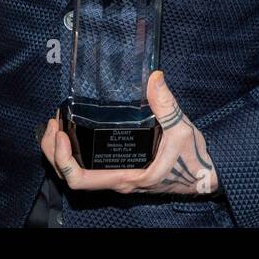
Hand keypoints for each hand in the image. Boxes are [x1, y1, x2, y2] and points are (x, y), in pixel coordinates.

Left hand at [42, 70, 219, 196]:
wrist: (205, 177)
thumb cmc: (194, 160)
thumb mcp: (182, 130)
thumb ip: (167, 105)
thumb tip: (154, 78)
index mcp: (126, 176)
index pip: (80, 180)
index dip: (62, 159)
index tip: (61, 133)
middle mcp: (117, 181)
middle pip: (70, 177)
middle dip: (53, 152)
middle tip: (53, 123)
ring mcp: (117, 178)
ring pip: (77, 174)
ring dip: (60, 153)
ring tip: (57, 126)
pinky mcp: (120, 171)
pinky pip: (88, 168)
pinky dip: (73, 152)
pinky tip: (75, 132)